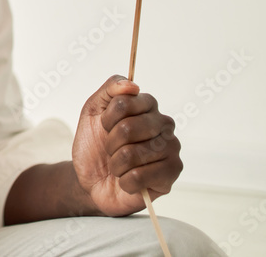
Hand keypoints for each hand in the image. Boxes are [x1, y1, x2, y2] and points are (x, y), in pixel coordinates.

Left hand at [71, 75, 182, 216]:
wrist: (92, 178)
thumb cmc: (96, 143)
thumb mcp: (92, 110)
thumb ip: (110, 89)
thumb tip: (132, 85)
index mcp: (147, 105)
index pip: (124, 102)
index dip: (107, 118)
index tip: (104, 126)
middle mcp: (164, 124)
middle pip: (128, 128)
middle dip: (110, 143)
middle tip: (111, 149)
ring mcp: (171, 148)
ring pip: (132, 154)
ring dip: (116, 164)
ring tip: (120, 166)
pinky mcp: (172, 173)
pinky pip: (139, 176)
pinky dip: (124, 181)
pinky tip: (128, 180)